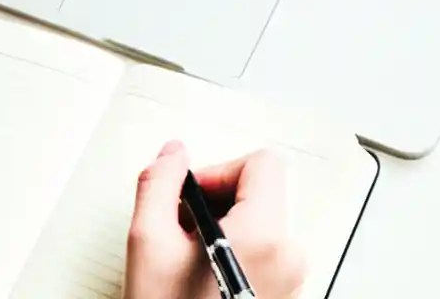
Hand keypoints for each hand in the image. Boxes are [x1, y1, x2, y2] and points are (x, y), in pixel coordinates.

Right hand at [125, 141, 305, 298]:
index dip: (220, 168)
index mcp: (266, 237)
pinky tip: (200, 274)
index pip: (263, 163)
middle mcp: (290, 256)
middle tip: (179, 227)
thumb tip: (173, 155)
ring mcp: (292, 279)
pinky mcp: (284, 295)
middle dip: (216, 200)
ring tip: (186, 257)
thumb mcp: (147, 243)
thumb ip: (158, 184)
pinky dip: (233, 250)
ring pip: (260, 222)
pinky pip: (264, 251)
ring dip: (222, 227)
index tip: (191, 194)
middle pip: (261, 192)